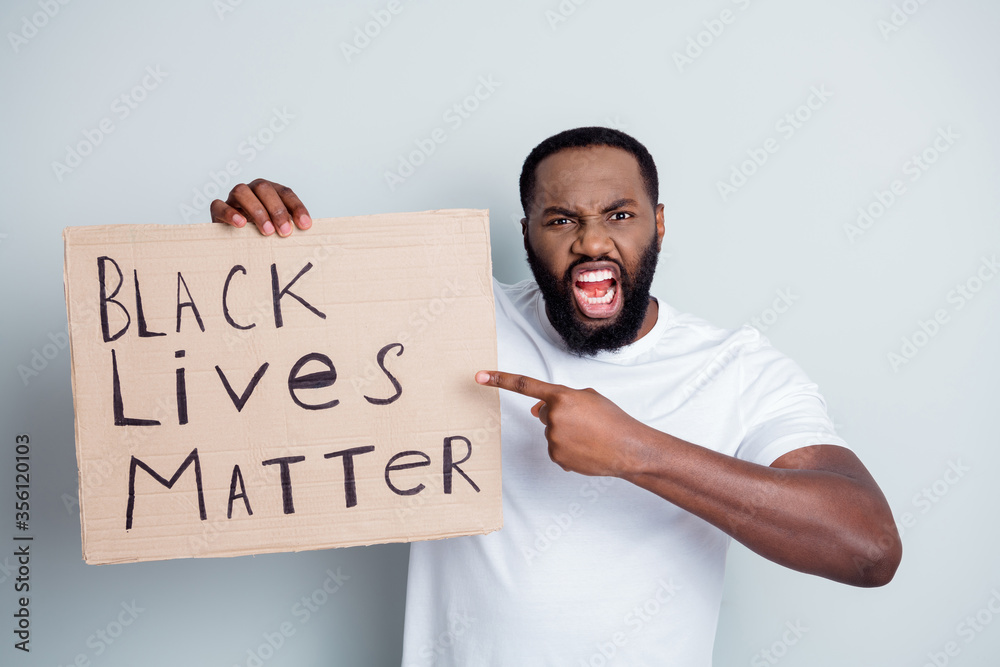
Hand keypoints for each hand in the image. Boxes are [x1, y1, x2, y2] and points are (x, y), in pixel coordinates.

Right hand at [210, 178, 311, 236]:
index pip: (285, 192)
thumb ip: (289, 227)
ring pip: (242, 192)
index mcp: (270, 192)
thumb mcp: (278, 229)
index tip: (305, 226)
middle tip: (285, 232)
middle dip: (277, 210)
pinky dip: (229, 213)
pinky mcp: (217, 210)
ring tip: (267, 231)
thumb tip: (307, 232)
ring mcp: (233, 199)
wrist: (233, 242)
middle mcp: (252, 190)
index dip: (296, 207)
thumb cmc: (261, 235)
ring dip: (257, 211)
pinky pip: (218, 205)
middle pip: (264, 188)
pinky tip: (241, 224)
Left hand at [475, 370, 647, 476]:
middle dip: (560, 416)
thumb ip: (561, 399)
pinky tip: (586, 449)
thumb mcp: (588, 398)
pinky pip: (555, 449)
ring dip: (566, 433)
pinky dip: (568, 449)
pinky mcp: (555, 456)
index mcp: (561, 396)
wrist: (627, 448)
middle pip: (545, 414)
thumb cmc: (612, 420)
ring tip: (589, 437)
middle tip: (585, 423)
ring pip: (551, 432)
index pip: (524, 385)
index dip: (499, 380)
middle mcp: (553, 416)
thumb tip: (536, 411)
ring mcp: (553, 437)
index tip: (479, 376)